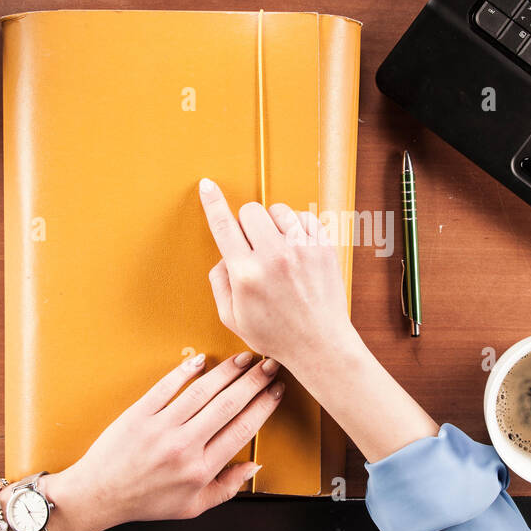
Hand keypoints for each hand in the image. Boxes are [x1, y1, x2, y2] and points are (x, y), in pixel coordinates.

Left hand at [45, 350, 284, 530]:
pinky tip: (202, 360)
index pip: (242, 430)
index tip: (276, 391)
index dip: (264, 406)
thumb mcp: (193, 507)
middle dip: (254, 381)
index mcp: (201, 469)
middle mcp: (184, 447)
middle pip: (228, 405)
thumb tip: (253, 466)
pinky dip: (185, 371)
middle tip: (269, 365)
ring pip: (202, 392)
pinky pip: (166, 387)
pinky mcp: (139, 414)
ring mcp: (160, 428)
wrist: (100, 495)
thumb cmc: (146, 501)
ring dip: (227, 371)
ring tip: (244, 358)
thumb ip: (227, 488)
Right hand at [198, 177, 360, 377]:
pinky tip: (295, 247)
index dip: (212, 203)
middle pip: (250, 211)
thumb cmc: (276, 335)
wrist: (320, 344)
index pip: (223, 226)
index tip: (207, 186)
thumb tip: (223, 255)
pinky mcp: (323, 247)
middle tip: (253, 247)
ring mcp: (302, 250)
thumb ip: (219, 282)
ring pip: (278, 210)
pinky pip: (304, 216)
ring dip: (272, 224)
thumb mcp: (232, 318)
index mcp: (246, 274)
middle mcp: (274, 257)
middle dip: (246, 225)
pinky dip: (296, 226)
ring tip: (277, 248)